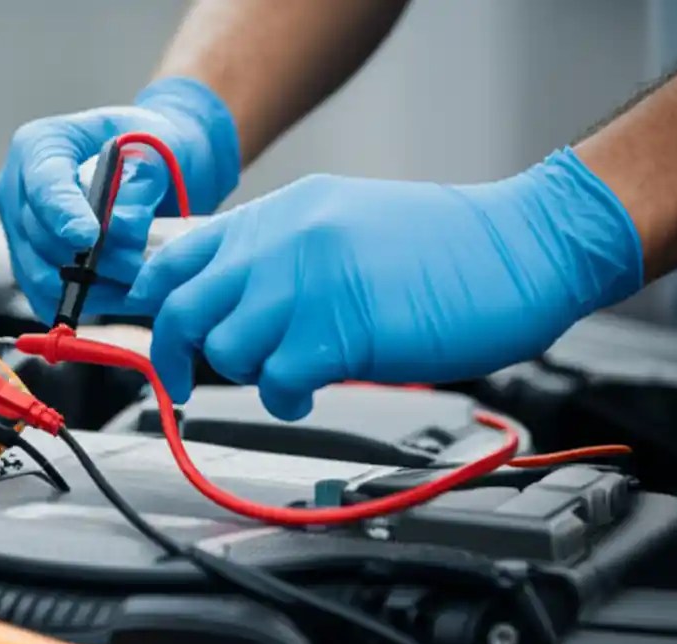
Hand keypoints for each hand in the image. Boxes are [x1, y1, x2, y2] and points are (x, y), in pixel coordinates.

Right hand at [0, 77, 240, 321]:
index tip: (89, 237)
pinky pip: (45, 298)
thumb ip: (138, 184)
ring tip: (136, 281)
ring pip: (41, 275)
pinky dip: (84, 302)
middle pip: (40, 236)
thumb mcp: (155, 150)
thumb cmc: (147, 147)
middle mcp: (16, 187)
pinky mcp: (27, 264)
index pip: (42, 184)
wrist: (145, 166)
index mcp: (39, 144)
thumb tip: (119, 227)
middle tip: (138, 265)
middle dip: (90, 259)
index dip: (63, 214)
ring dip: (92, 286)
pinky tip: (120, 293)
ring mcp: (17, 229)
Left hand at [126, 148, 643, 419]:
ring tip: (285, 374)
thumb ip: (279, 255)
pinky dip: (285, 398)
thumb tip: (225, 301)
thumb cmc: (442, 247)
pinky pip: (276, 381)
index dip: (153, 304)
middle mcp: (282, 241)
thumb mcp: (340, 225)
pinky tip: (310, 391)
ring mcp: (308, 283)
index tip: (155, 338)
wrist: (523, 246)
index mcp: (279, 213)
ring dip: (248, 375)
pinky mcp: (340, 330)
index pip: (177, 255)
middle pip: (182, 308)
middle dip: (174, 357)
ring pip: (226, 349)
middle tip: (184, 385)